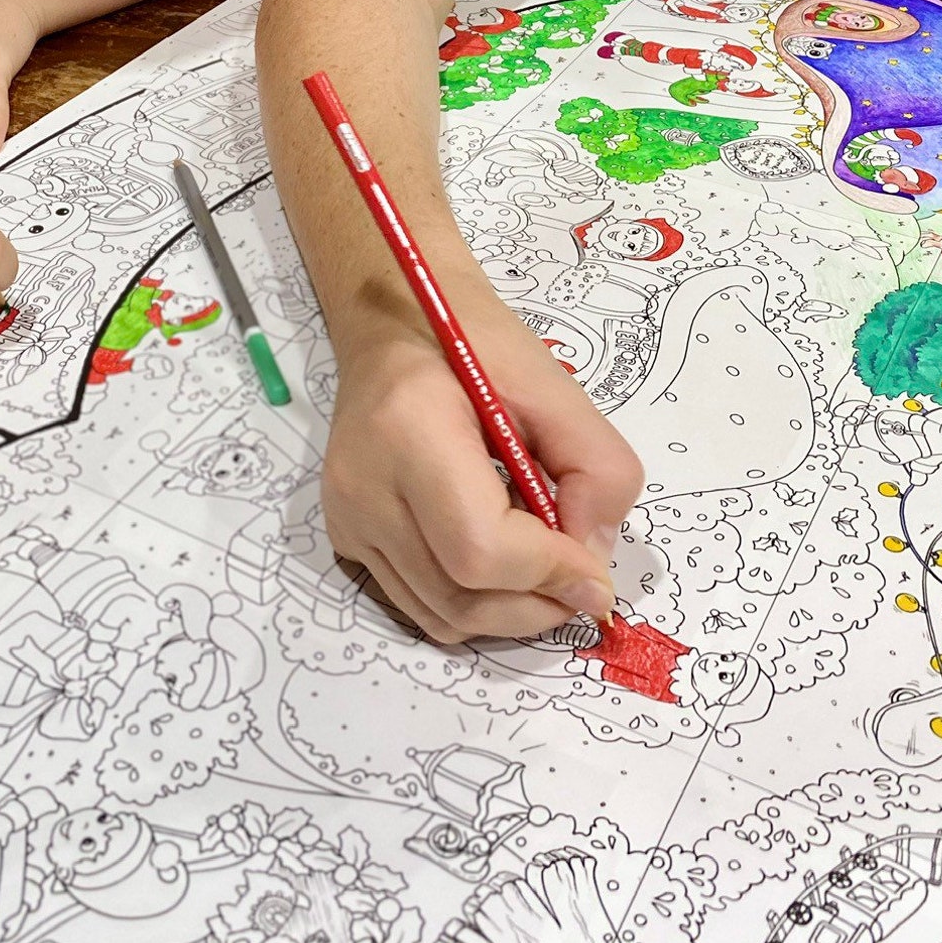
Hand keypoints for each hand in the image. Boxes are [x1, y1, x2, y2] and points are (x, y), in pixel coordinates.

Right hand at [322, 285, 642, 642]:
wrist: (396, 327)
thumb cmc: (476, 345)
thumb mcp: (554, 387)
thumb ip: (596, 468)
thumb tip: (593, 560)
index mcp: (410, 427)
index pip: (478, 545)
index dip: (547, 572)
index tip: (596, 572)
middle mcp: (363, 483)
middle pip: (459, 595)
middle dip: (537, 604)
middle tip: (583, 583)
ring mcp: (347, 516)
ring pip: (440, 615)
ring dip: (509, 613)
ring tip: (545, 571)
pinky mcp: (346, 535)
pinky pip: (419, 603)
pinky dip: (473, 603)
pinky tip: (500, 560)